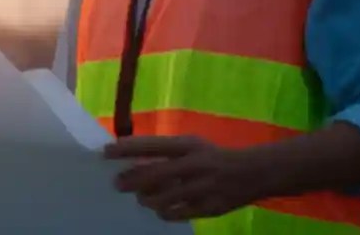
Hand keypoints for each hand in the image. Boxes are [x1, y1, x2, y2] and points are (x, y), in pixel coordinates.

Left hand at [104, 136, 262, 221]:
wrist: (252, 172)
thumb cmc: (213, 156)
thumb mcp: (192, 145)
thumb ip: (166, 152)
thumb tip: (133, 159)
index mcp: (188, 146)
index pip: (152, 145)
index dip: (127, 149)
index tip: (106, 151)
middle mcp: (194, 165)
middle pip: (155, 173)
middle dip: (132, 179)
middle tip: (117, 184)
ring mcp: (203, 188)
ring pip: (165, 198)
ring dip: (147, 198)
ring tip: (141, 198)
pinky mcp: (210, 207)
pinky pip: (179, 214)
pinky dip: (165, 213)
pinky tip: (160, 210)